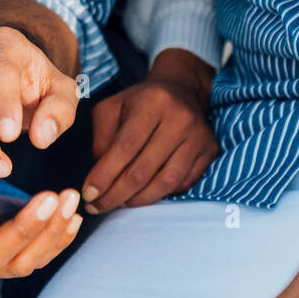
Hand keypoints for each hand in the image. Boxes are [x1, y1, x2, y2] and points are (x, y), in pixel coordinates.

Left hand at [82, 48, 217, 211]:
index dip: (104, 175)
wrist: (182, 90)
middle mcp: (180, 118)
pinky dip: (161, 195)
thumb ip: (100, 138)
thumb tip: (99, 176)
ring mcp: (198, 135)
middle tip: (97, 206)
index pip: (125, 147)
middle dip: (116, 194)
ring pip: (165, 182)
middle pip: (144, 169)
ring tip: (119, 204)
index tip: (88, 194)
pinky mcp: (210, 150)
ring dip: (138, 200)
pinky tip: (143, 195)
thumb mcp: (112, 108)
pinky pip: (183, 184)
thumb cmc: (140, 103)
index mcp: (153, 101)